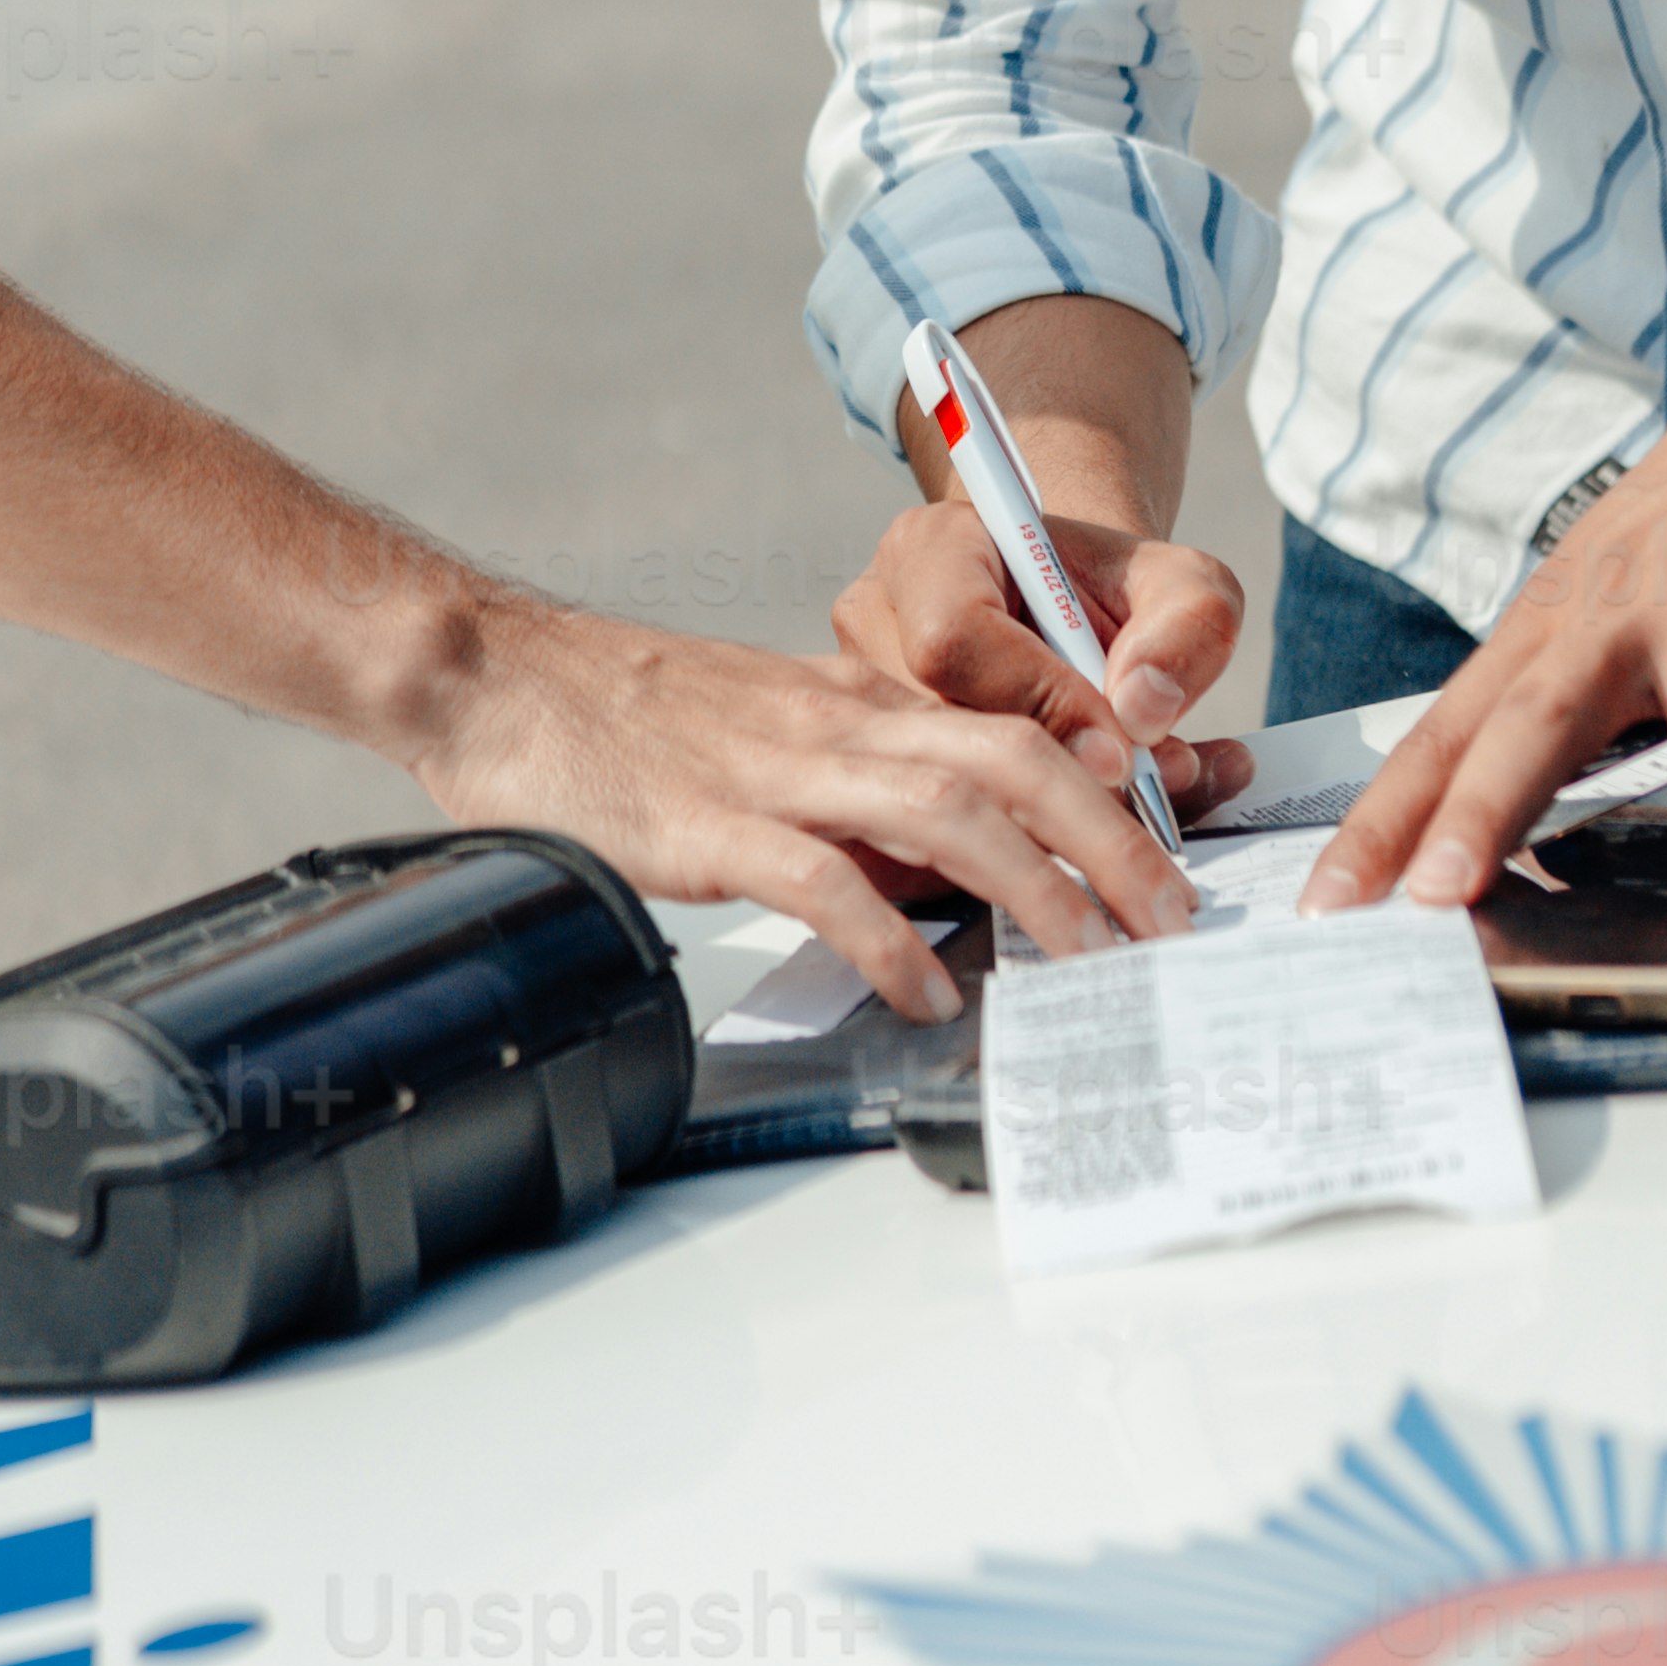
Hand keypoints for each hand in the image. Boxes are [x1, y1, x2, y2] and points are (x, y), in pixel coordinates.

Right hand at [411, 596, 1208, 1014]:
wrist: (495, 676)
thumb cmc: (626, 716)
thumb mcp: (774, 732)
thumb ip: (863, 793)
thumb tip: (955, 882)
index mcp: (862, 700)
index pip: (1021, 732)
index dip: (1111, 795)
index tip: (1170, 865)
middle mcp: (838, 724)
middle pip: (1015, 761)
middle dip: (1111, 841)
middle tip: (1171, 924)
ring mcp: (775, 771)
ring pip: (945, 810)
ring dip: (1036, 886)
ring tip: (1088, 962)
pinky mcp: (708, 823)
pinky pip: (822, 878)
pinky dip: (888, 937)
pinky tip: (925, 990)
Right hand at [834, 491, 1252, 821]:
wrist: (1079, 617)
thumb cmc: (1119, 593)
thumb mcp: (1185, 586)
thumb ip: (1189, 627)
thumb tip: (1141, 708)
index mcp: (930, 548)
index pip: (954, 636)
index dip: (1042, 702)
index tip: (1123, 745)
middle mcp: (875, 617)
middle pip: (939, 726)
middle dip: (1052, 773)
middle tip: (1143, 788)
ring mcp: (860, 693)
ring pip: (939, 780)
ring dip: (1044, 813)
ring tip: (1128, 794)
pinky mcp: (872, 757)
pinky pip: (938, 811)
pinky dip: (1026, 831)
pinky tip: (1087, 820)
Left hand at [1305, 356, 1666, 913]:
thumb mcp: (1637, 576)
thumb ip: (1592, 684)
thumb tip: (1539, 809)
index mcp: (1565, 607)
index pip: (1452, 726)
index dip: (1389, 818)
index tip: (1337, 891)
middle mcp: (1624, 597)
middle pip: (1529, 731)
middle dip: (1475, 823)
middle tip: (1435, 896)